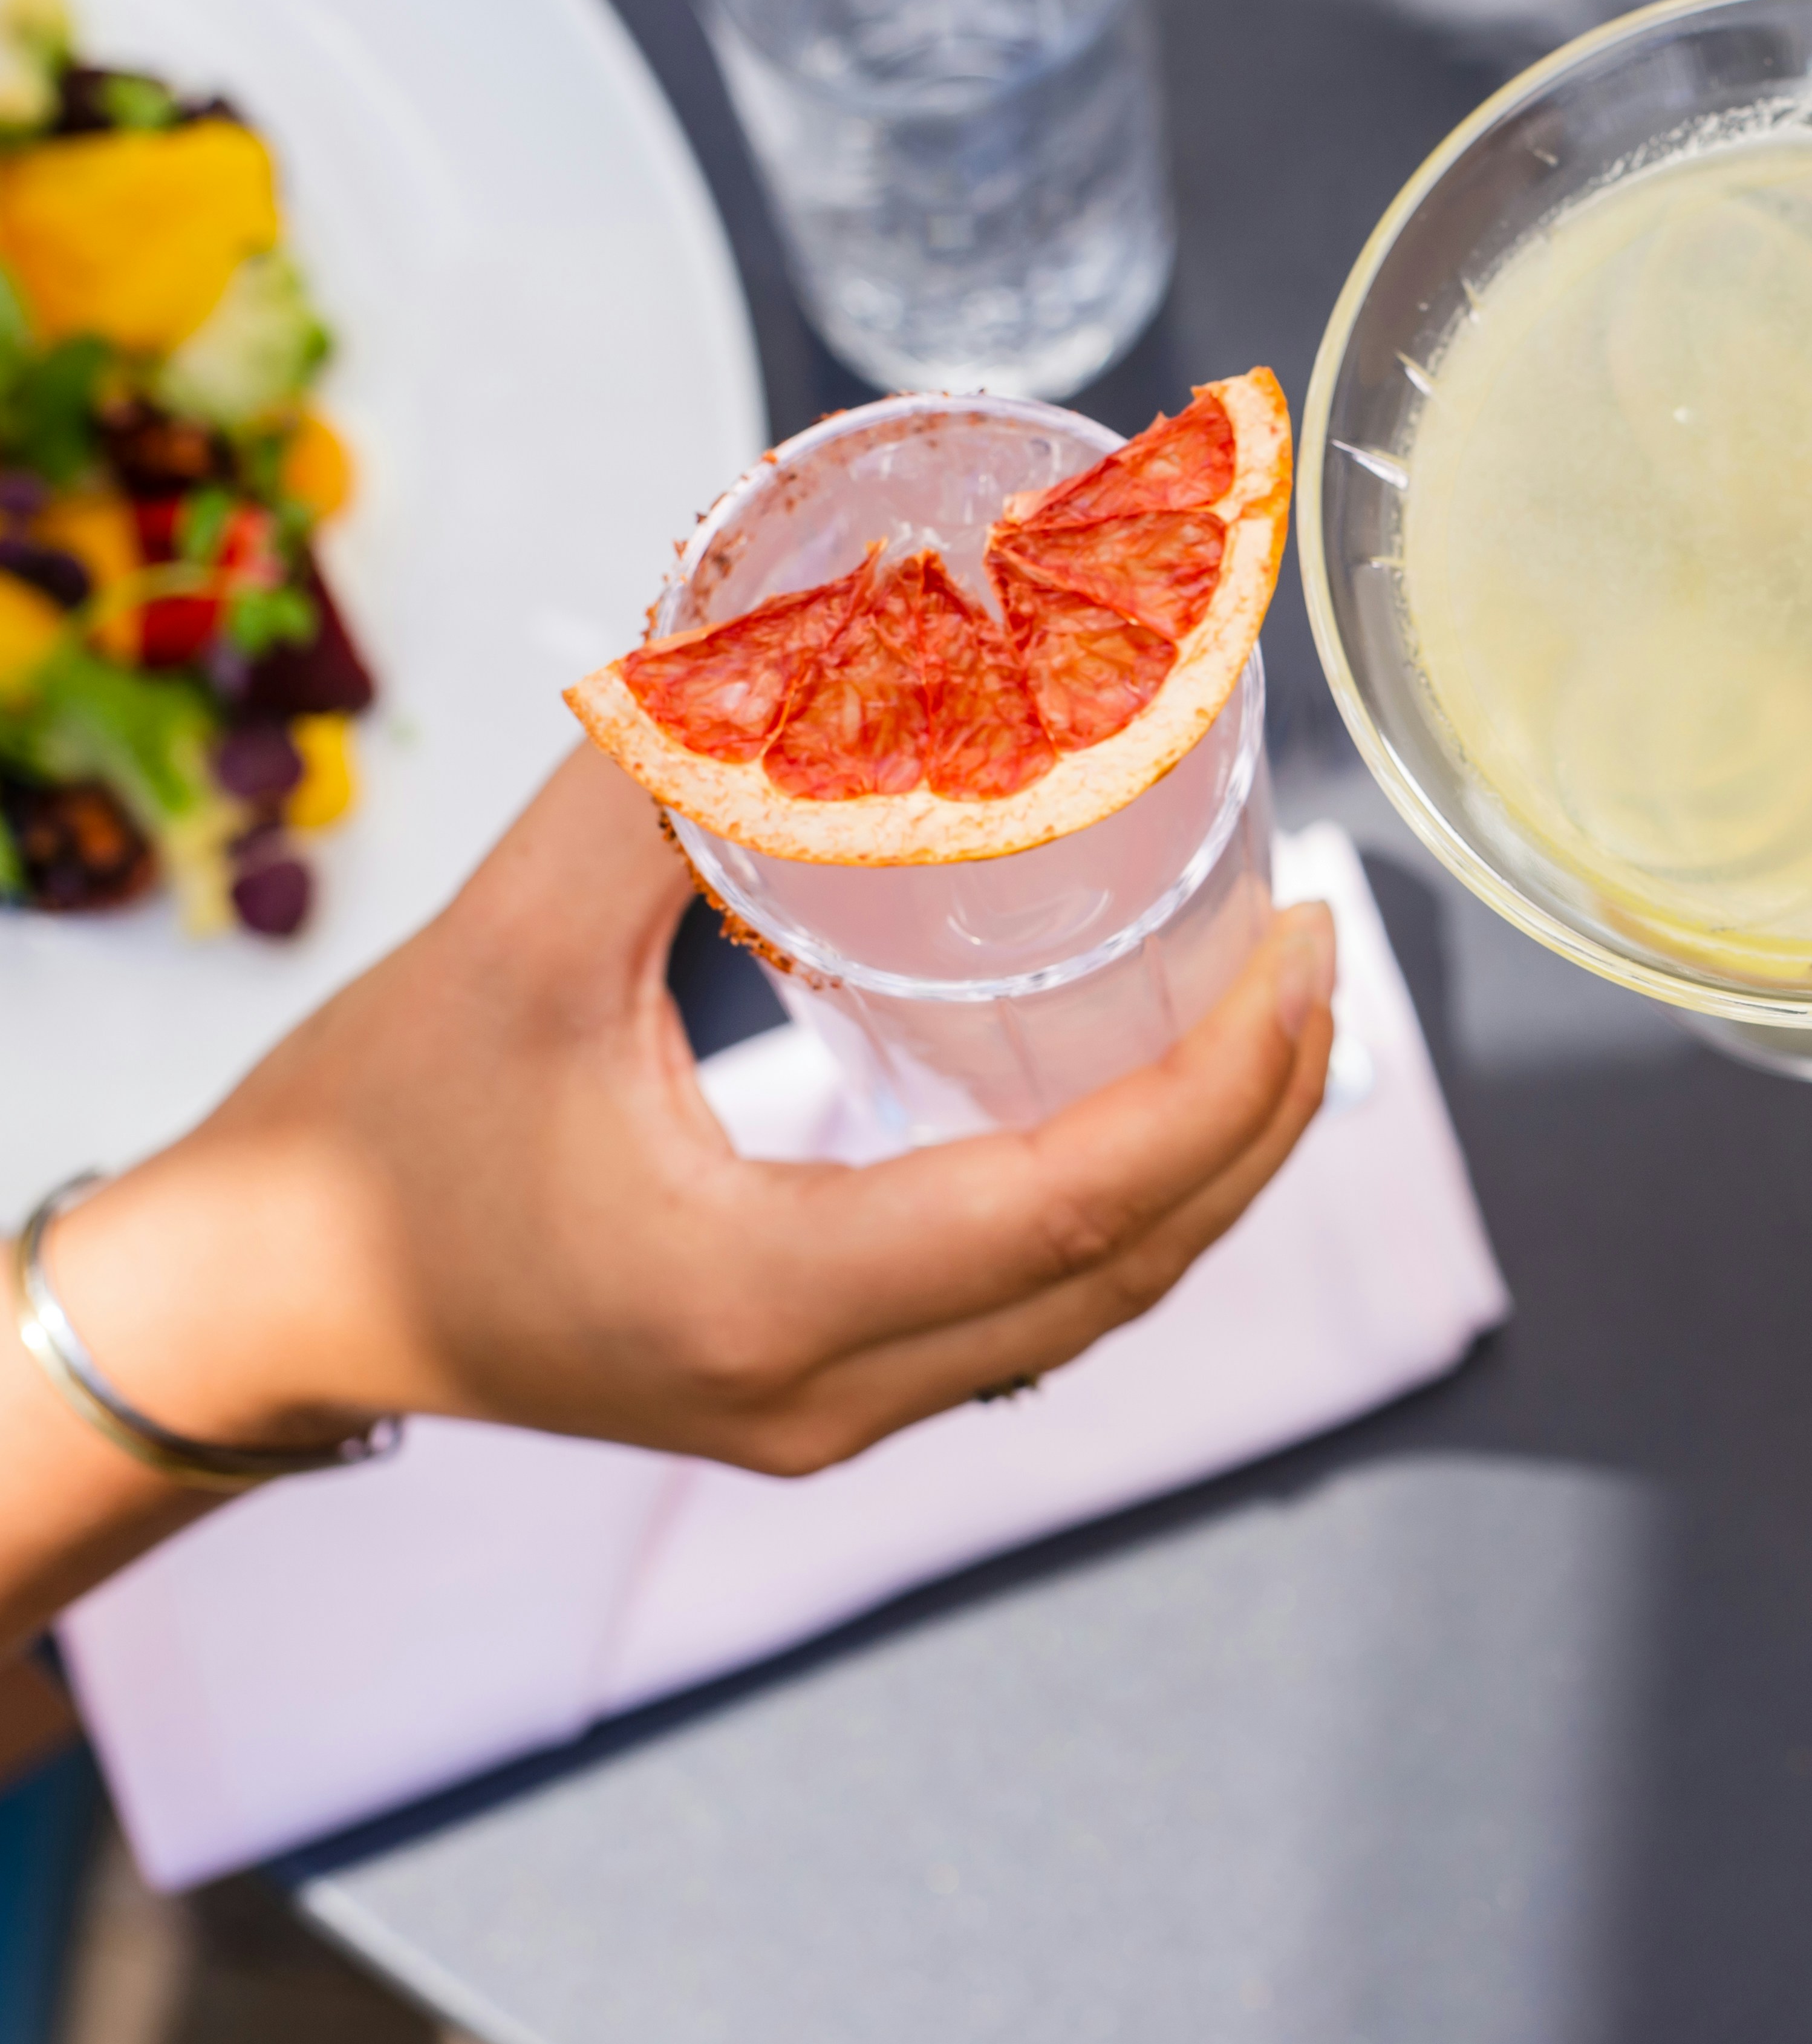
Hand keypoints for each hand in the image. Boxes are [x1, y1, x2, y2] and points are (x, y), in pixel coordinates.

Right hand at [35, 747, 1336, 1478]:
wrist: (257, 1308)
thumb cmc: (363, 1140)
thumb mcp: (506, 943)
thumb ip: (659, 785)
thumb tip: (793, 628)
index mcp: (766, 1298)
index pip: (1081, 1208)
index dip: (1226, 1082)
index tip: (1308, 953)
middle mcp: (825, 1392)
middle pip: (1127, 1275)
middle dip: (1256, 1121)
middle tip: (1322, 962)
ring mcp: (827, 1415)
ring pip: (1090, 1312)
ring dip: (1203, 1179)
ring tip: (1273, 1026)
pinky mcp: (812, 1397)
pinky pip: (1025, 1319)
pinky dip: (1117, 1220)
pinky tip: (1150, 1114)